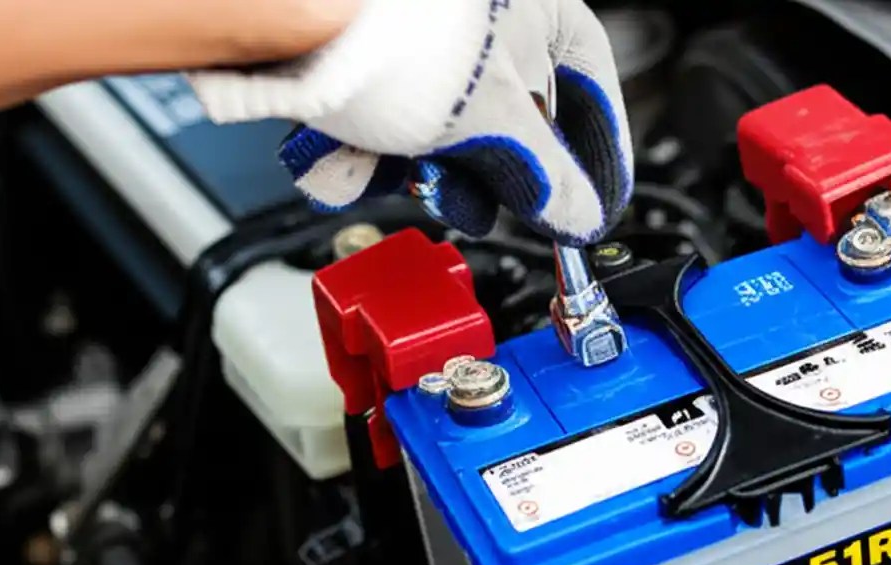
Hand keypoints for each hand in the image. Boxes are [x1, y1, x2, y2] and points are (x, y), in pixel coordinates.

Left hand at [186, 0, 632, 246]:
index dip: (600, 156)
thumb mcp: (494, 126)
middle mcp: (483, 21)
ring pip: (437, 128)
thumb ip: (547, 180)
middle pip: (508, 120)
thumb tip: (579, 217)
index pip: (590, 91)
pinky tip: (345, 158)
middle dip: (488, 174)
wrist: (289, 5)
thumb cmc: (404, 30)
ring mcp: (420, 39)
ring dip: (419, 169)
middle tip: (483, 211)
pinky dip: (364, 150)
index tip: (597, 206)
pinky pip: (380, 119)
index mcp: (538, 14)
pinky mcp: (361, 61)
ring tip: (401, 178)